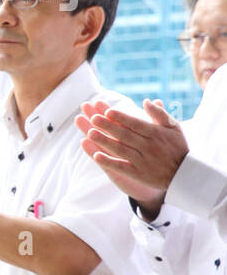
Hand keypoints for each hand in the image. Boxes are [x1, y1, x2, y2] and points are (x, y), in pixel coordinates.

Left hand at [75, 99, 186, 216]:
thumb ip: (160, 114)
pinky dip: (109, 162)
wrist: (185, 173)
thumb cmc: (177, 147)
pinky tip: (96, 156)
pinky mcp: (138, 173)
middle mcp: (148, 146)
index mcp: (156, 134)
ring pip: (120, 149)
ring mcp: (142, 161)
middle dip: (108, 126)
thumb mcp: (174, 128)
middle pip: (125, 135)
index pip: (135, 123)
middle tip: (93, 118)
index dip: (121, 117)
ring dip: (104, 141)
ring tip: (90, 133)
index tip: (107, 111)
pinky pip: (121, 167)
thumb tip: (146, 101)